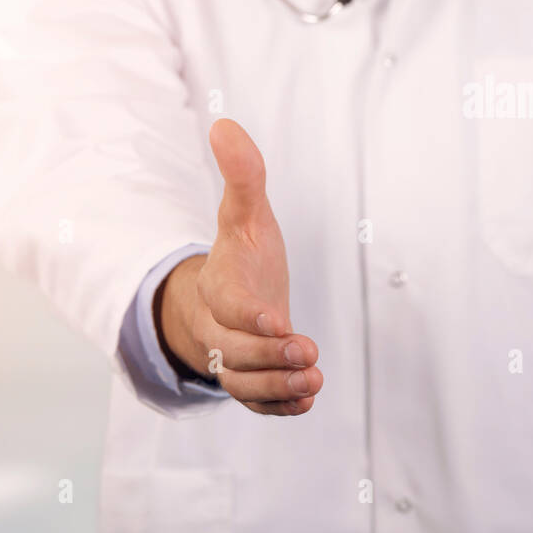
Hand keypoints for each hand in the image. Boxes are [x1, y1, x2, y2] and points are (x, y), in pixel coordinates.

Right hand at [155, 118, 322, 415]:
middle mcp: (221, 329)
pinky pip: (258, 404)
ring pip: (245, 384)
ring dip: (278, 387)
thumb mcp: (247, 215)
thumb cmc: (244, 257)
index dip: (249, 317)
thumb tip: (225, 125)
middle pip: (235, 353)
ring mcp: (235, 360)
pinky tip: (308, 400)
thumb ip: (244, 176)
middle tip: (307, 354)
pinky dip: (280, 407)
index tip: (276, 322)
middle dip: (270, 358)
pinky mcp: (251, 383)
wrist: (232, 298)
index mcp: (219, 287)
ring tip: (314, 380)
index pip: (227, 306)